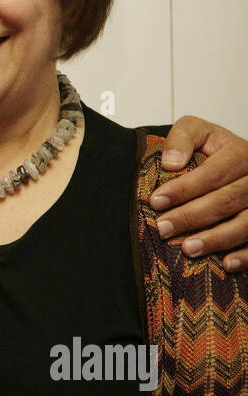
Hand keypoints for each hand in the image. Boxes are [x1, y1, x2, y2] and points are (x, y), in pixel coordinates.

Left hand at [154, 118, 247, 271]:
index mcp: (239, 154)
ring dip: (216, 239)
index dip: (183, 189)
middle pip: (226, 201)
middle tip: (164, 228)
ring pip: (245, 223)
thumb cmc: (214, 149)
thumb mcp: (197, 131)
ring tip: (188, 248)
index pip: (212, 174)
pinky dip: (245, 255)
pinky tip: (227, 264)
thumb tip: (171, 163)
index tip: (156, 201)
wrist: (238, 161)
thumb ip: (183, 138)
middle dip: (192, 216)